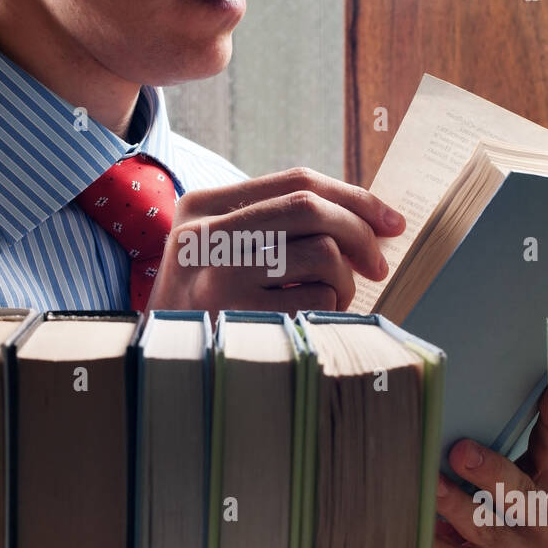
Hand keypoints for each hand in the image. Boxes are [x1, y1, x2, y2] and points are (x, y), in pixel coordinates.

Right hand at [145, 167, 404, 316]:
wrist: (157, 366)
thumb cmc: (206, 309)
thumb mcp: (219, 253)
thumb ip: (273, 228)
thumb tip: (368, 221)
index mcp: (201, 206)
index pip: (297, 181)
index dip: (355, 197)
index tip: (391, 221)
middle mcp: (203, 233)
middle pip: (310, 208)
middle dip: (360, 234)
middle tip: (377, 266)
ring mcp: (216, 273)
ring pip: (320, 253)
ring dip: (344, 282)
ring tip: (331, 301)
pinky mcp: (234, 314)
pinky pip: (316, 298)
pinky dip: (329, 310)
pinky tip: (311, 321)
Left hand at [428, 390, 547, 547]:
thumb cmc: (480, 531)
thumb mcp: (493, 496)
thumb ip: (489, 457)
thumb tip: (453, 404)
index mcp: (543, 493)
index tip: (544, 390)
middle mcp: (540, 526)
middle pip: (520, 491)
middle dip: (491, 470)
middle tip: (460, 451)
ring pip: (485, 525)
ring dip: (454, 503)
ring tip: (430, 484)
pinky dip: (428, 541)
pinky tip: (408, 526)